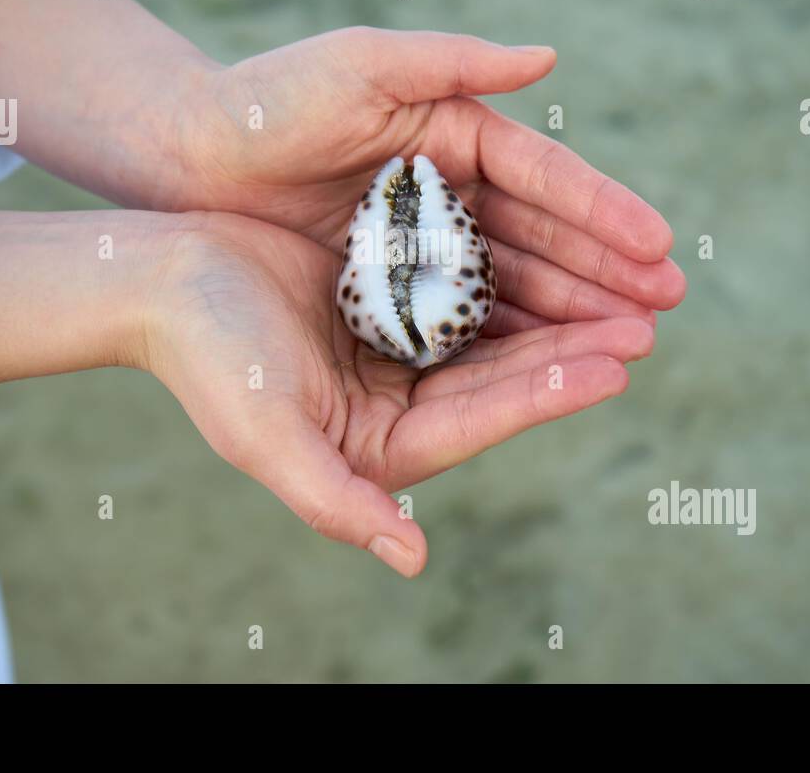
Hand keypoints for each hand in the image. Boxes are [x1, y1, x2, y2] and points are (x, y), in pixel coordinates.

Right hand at [142, 211, 655, 576]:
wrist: (162, 278)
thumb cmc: (207, 358)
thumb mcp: (265, 436)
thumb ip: (335, 502)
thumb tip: (413, 560)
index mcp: (377, 446)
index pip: (479, 419)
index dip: (547, 393)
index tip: (614, 365)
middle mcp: (397, 404)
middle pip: (501, 377)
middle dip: (573, 350)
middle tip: (647, 323)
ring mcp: (398, 350)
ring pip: (495, 331)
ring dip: (557, 311)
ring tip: (627, 289)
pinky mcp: (391, 299)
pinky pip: (466, 285)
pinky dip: (512, 271)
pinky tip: (558, 248)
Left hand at [174, 27, 685, 335]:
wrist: (191, 154)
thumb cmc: (272, 99)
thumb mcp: (360, 65)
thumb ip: (452, 60)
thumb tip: (547, 57)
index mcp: (455, 133)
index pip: (545, 175)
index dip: (604, 209)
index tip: (659, 244)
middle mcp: (450, 190)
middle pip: (542, 237)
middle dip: (604, 273)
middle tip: (664, 309)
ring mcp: (423, 243)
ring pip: (510, 282)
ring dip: (570, 312)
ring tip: (628, 343)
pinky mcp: (391, 286)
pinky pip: (459, 314)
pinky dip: (506, 336)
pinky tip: (550, 361)